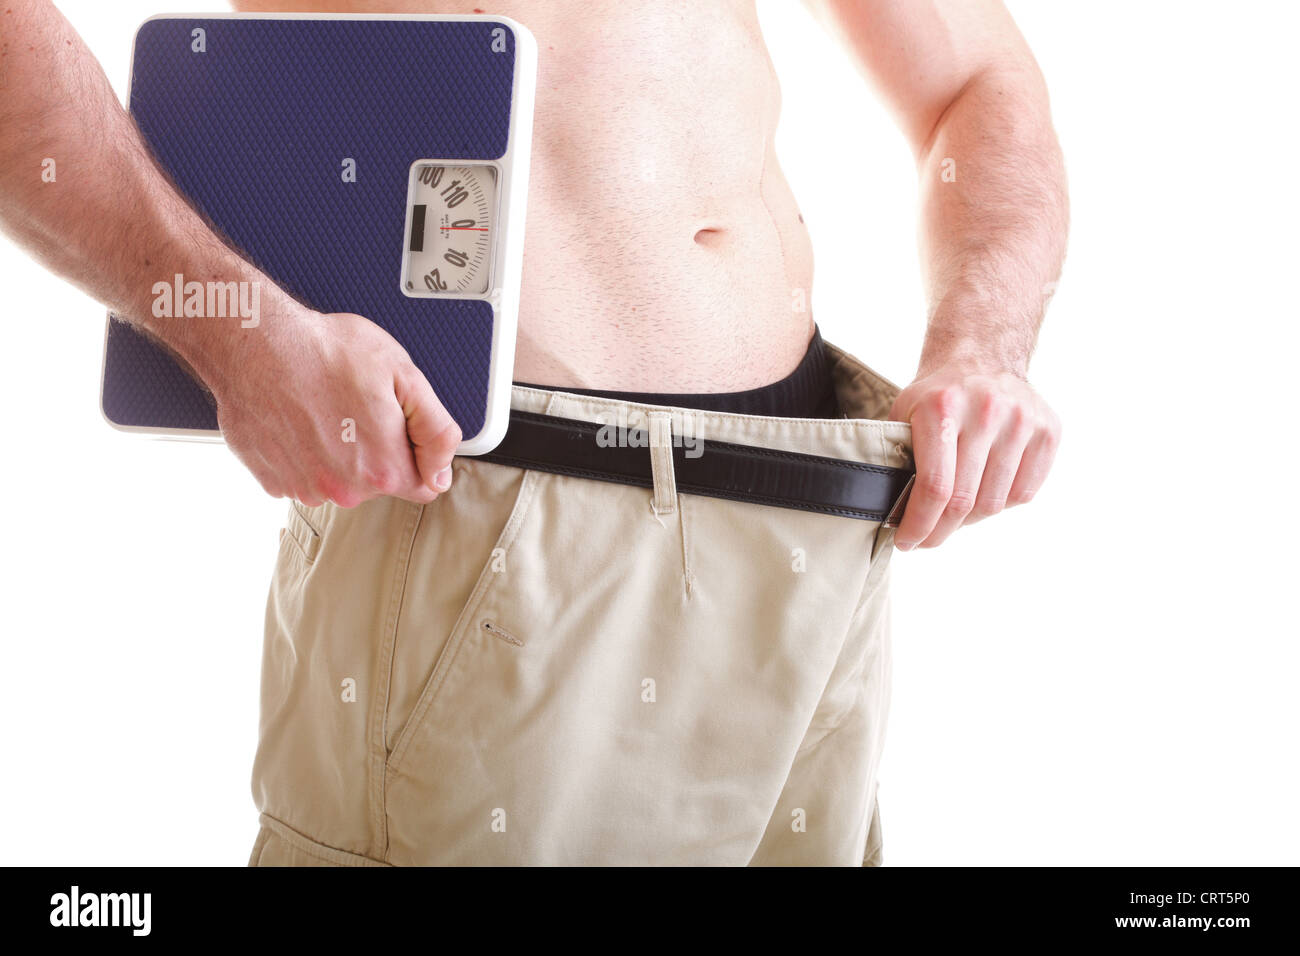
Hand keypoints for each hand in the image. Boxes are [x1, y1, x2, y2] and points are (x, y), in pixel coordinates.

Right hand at [211, 308, 461, 506]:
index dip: (416, 453)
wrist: (255, 341)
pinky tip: (299, 418)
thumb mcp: (405, 376)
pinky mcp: (272, 481)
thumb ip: (436, 431)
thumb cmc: (325, 350)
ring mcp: (304, 488)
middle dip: (376, 449)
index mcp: (383, 470)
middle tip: (355, 405)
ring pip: (340, 480)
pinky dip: (304, 452)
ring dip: (337, 452)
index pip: (422, 486)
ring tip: (323, 408)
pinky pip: (304, 474)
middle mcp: (343, 490)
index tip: (397, 425)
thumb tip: (442, 472)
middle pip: (379, 483)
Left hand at [887, 362, 1060, 549]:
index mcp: (942, 408)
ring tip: (953, 515)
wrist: (981, 358)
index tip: (907, 542)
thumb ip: (895, 459)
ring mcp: (1023, 420)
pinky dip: (1000, 504)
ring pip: (995, 502)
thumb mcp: (903, 415)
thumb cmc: (936, 397)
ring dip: (969, 520)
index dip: (920, 524)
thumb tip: (889, 513)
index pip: (935, 486)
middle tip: (926, 539)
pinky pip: (1024, 492)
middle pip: (964, 500)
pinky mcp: (1049, 430)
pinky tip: (982, 495)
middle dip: (940, 531)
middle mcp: (987, 410)